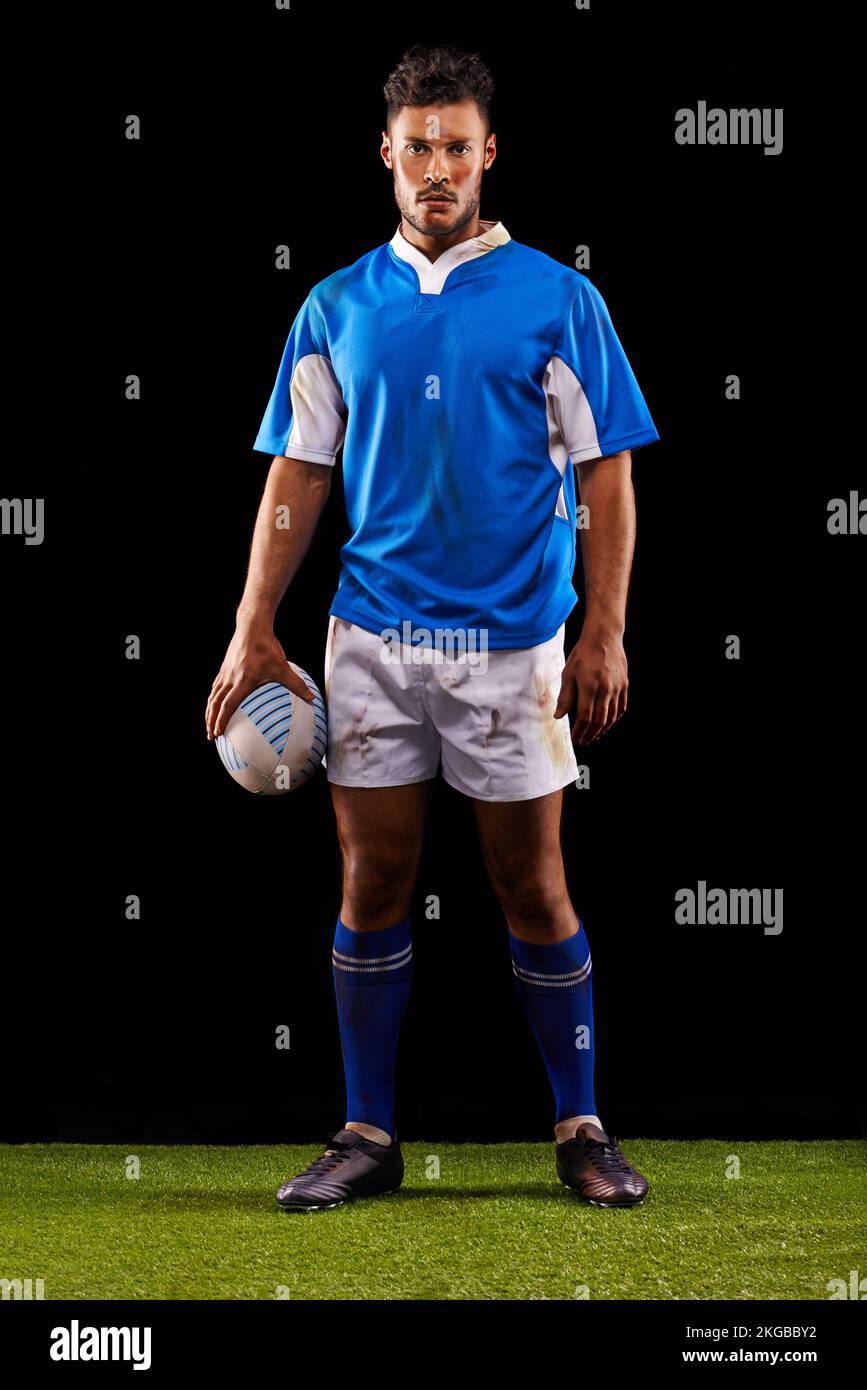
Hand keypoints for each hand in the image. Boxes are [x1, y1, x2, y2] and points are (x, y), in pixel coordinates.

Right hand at [205, 621, 313, 739]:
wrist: (252, 626)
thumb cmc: (267, 646)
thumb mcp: (283, 666)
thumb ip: (296, 684)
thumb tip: (311, 698)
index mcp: (243, 681)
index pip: (228, 704)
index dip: (221, 720)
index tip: (217, 732)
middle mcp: (230, 678)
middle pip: (215, 703)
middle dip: (210, 721)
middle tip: (210, 736)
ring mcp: (225, 673)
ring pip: (213, 695)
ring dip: (209, 711)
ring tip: (208, 724)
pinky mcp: (225, 667)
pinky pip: (215, 686)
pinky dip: (213, 698)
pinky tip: (216, 703)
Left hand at [553, 629, 627, 744]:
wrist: (604, 637)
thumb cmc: (583, 654)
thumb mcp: (568, 673)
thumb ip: (565, 696)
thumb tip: (558, 716)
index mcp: (589, 686)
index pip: (585, 717)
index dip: (580, 731)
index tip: (576, 738)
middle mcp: (605, 689)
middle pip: (599, 720)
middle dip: (590, 734)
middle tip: (584, 741)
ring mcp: (617, 687)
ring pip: (611, 717)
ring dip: (602, 730)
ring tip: (594, 736)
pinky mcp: (624, 685)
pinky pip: (621, 708)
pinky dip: (614, 719)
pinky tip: (607, 724)